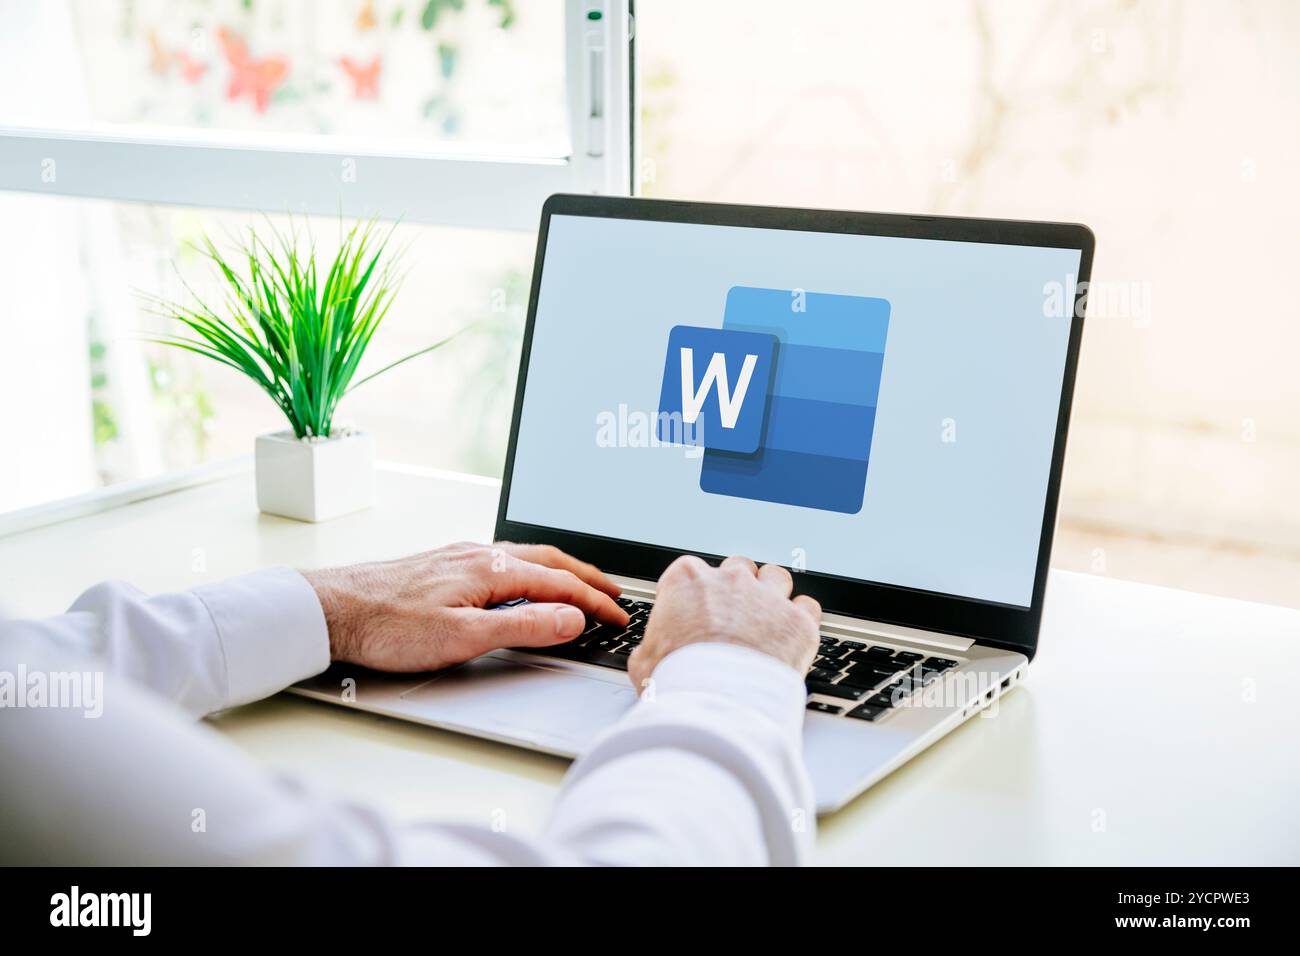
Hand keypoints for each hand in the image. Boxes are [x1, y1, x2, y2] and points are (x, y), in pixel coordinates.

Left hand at [303, 542, 628, 671]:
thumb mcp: (463, 637)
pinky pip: (504, 559)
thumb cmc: (387, 625)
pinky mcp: (444, 564)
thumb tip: (571, 618)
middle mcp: (479, 554)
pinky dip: (532, 568)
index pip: (560, 582)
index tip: (618, 616)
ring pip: (526, 557)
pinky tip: (524, 579)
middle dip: (587, 576)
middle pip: (549, 560)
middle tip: (614, 592)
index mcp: (491, 569)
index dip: (594, 601)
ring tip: (579, 583)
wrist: (332, 610)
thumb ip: (523, 627)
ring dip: (561, 569)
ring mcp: (460, 556)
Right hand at [629, 555, 820, 691]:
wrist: (718, 708)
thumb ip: (651, 647)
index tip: (697, 611)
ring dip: (772, 593)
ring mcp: (766, 597)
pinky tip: (792, 634)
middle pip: (736, 568)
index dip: (695, 593)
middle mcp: (728, 580)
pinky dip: (801, 617)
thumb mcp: (644, 664)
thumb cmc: (678, 684)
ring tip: (768, 619)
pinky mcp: (797, 621)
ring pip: (775, 576)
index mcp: (685, 581)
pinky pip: (807, 605)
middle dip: (736, 589)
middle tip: (734, 617)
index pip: (691, 571)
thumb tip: (648, 656)